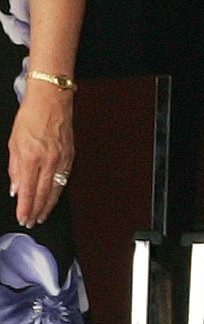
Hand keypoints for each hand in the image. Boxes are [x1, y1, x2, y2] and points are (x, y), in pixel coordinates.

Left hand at [9, 87, 72, 229]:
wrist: (52, 101)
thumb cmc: (31, 117)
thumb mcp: (13, 143)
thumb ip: (14, 168)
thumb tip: (15, 187)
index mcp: (31, 157)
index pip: (27, 190)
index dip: (25, 207)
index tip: (23, 217)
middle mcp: (49, 160)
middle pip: (43, 194)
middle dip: (36, 211)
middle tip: (32, 222)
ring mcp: (62, 159)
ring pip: (56, 189)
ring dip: (48, 205)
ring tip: (42, 215)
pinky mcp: (71, 156)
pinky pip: (64, 179)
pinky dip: (58, 191)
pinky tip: (53, 198)